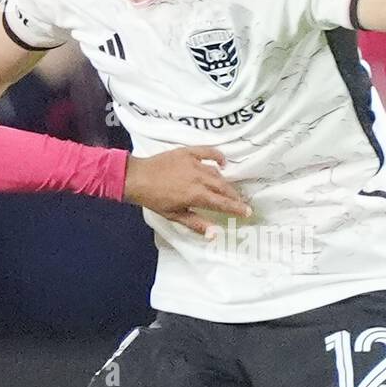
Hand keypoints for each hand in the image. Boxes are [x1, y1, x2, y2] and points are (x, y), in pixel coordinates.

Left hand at [124, 146, 251, 234]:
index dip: (237, 208)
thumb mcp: (174, 215)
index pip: (223, 202)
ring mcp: (193, 163)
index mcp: (196, 195)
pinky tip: (223, 163)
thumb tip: (215, 234)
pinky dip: (218, 156)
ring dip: (224, 182)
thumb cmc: (154, 199)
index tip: (248, 212)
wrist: (137, 177)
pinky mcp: (187, 152)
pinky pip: (208, 152)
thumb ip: (196, 223)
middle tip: (240, 202)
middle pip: (223, 187)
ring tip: (228, 189)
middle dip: (234, 196)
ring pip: (216, 173)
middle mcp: (199, 178)